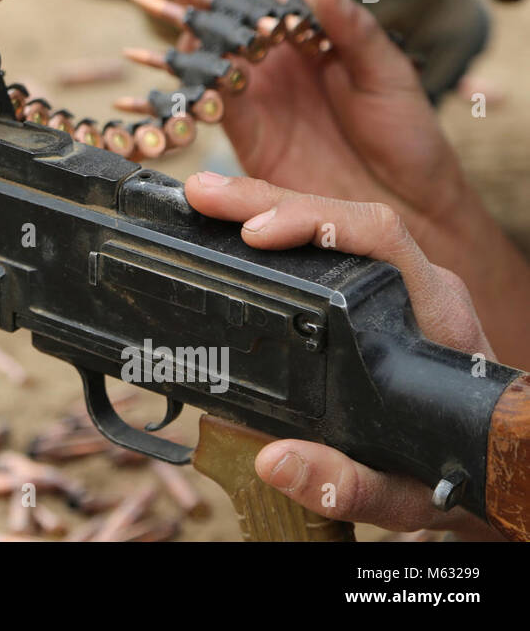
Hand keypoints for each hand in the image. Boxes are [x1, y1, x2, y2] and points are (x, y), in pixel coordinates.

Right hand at [153, 0, 529, 368]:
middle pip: (224, 3)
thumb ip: (350, 28)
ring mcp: (255, 90)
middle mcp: (277, 55)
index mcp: (313, 31)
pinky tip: (150, 52)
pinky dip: (174, 74)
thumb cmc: (407, 137)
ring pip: (204, 43)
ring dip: (177, 15)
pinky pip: (199, 96)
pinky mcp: (238, 129)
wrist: (401, 210)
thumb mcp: (388, 73)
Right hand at [184, 172, 501, 537]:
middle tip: (203, 196)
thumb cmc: (454, 475)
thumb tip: (274, 460)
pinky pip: (323, 245)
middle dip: (267, 200)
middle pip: (345, 216)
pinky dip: (275, 226)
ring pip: (331, 221)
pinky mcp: (369, 293)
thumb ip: (349, 484)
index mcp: (433, 317)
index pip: (381, 239)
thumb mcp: (406, 495)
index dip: (316, 224)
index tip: (255, 234)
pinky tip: (232, 225)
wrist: (487, 465)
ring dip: (265, 204)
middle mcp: (415, 289)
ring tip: (204, 200)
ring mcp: (394, 286)